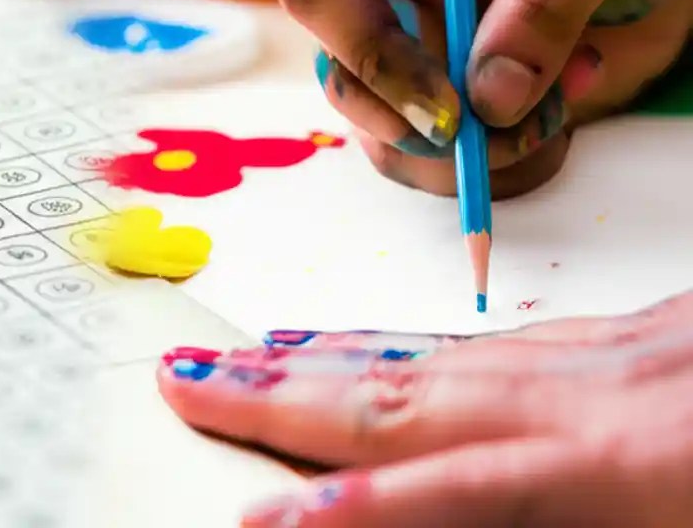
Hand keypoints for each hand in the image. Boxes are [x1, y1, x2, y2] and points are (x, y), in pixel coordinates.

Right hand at [157, 290, 692, 526]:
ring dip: (334, 358)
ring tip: (254, 356)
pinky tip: (389, 349)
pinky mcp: (655, 327)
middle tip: (189, 378)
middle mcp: (622, 389)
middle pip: (417, 391)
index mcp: (653, 463)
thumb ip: (586, 523)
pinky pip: (508, 339)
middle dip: (288, 393)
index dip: (354, 509)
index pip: (464, 490)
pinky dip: (422, 345)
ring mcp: (636, 346)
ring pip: (450, 352)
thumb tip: (456, 518)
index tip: (260, 522)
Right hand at [280, 0, 692, 198]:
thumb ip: (548, 2)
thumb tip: (489, 95)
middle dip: (416, 124)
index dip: (364, 48)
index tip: (444, 102)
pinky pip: (432, 163)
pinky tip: (554, 121)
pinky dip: (496, 167)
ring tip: (555, 114)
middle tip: (492, 139)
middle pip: (340, 75)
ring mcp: (406, 49)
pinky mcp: (437, 101)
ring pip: (383, 134)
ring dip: (469, 156)